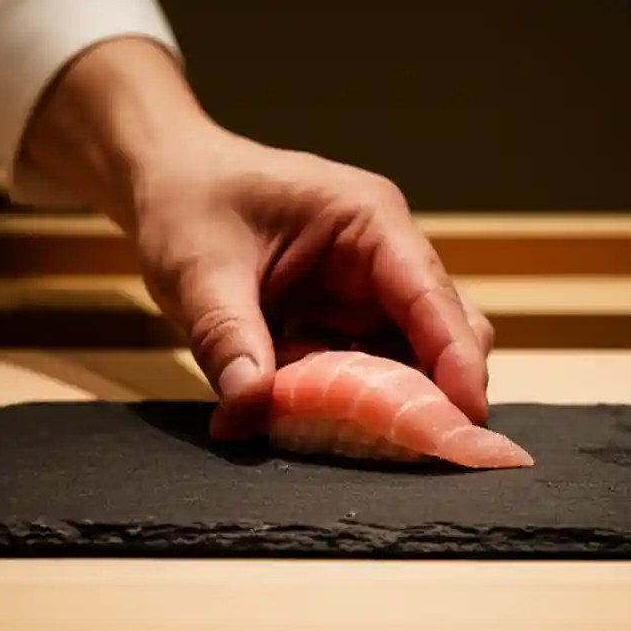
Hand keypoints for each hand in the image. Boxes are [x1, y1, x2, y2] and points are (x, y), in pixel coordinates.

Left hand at [22, 38, 492, 437]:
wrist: (166, 180)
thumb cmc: (188, 202)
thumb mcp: (199, 270)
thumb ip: (227, 338)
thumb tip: (249, 409)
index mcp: (367, 221)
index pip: (430, 295)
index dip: (455, 360)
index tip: (465, 419)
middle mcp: (382, 256)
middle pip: (443, 332)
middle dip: (435, 392)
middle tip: (415, 450)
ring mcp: (366, 290)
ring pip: (410, 359)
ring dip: (388, 404)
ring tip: (360, 447)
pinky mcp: (342, 320)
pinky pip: (365, 371)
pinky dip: (349, 403)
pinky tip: (318, 427)